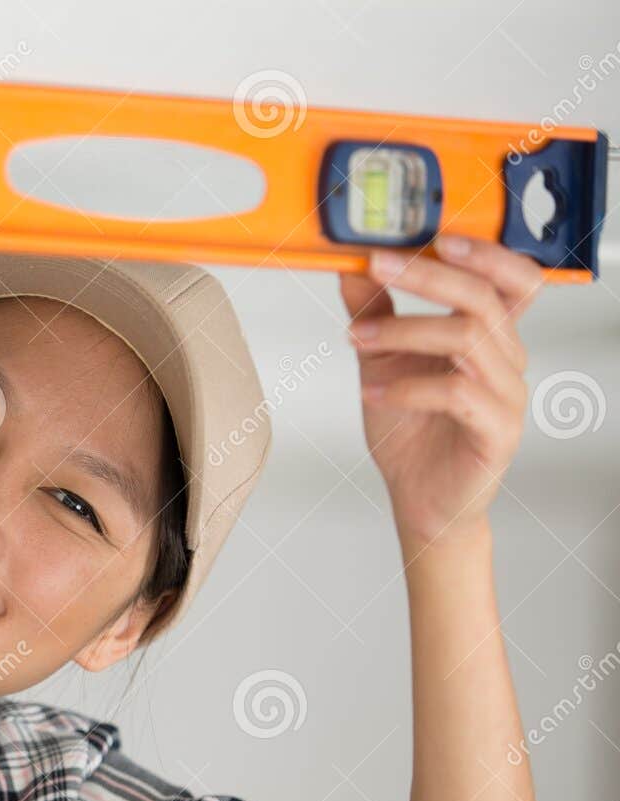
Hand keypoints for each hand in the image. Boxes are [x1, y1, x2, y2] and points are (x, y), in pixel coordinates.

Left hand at [337, 233, 542, 550]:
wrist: (419, 498)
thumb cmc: (411, 428)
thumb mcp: (382, 359)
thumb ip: (375, 312)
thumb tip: (352, 266)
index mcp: (490, 335)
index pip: (513, 278)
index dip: (483, 252)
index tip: (432, 236)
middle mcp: (507, 359)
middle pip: (484, 298)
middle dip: (428, 276)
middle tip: (378, 265)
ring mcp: (507, 395)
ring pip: (468, 339)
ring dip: (404, 331)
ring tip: (356, 338)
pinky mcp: (496, 431)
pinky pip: (458, 394)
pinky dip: (408, 386)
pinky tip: (373, 390)